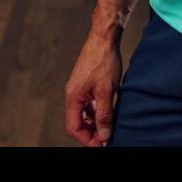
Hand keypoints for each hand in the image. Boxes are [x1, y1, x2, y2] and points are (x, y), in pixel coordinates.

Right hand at [63, 31, 123, 145]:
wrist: (104, 38)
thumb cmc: (104, 60)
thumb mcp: (107, 90)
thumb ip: (104, 114)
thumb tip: (104, 135)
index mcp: (73, 97)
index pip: (74, 127)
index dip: (87, 139)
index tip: (102, 143)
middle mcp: (72, 94)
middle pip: (77, 123)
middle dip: (91, 132)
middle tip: (107, 135)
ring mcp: (78, 89)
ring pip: (83, 114)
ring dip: (94, 122)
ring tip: (109, 124)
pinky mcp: (85, 84)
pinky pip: (87, 104)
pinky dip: (96, 111)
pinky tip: (107, 110)